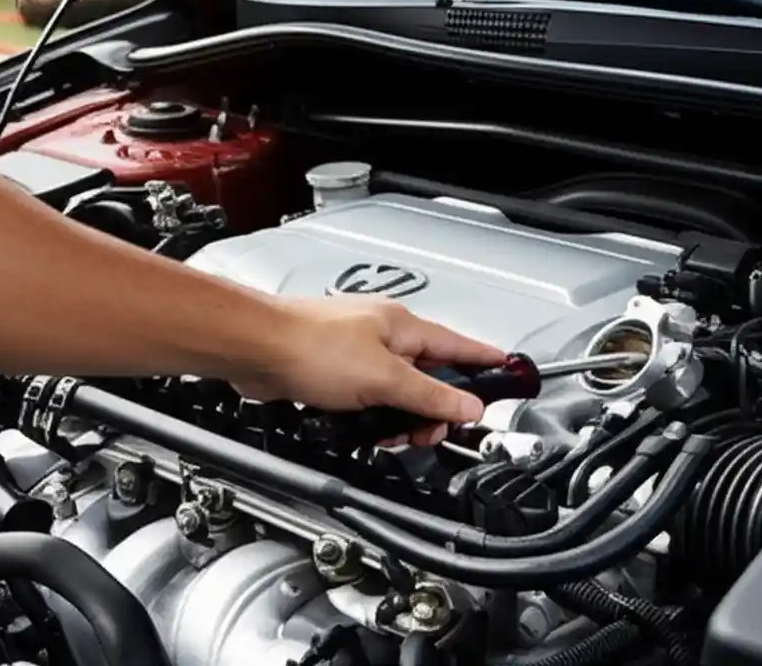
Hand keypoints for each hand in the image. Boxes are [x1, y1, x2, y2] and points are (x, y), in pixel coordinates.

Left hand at [235, 296, 505, 444]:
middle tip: (431, 431)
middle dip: (433, 408)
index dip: (485, 362)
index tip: (507, 371)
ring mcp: (358, 354)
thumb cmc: (308, 347)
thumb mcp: (383, 380)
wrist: (254, 350)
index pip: (459, 346)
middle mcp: (383, 336)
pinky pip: (370, 399)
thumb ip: (429, 395)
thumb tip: (466, 406)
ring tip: (392, 433)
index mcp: (403, 327)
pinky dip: (373, 417)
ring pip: (398, 391)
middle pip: (428, 376)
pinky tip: (364, 428)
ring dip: (400, 416)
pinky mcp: (334, 372)